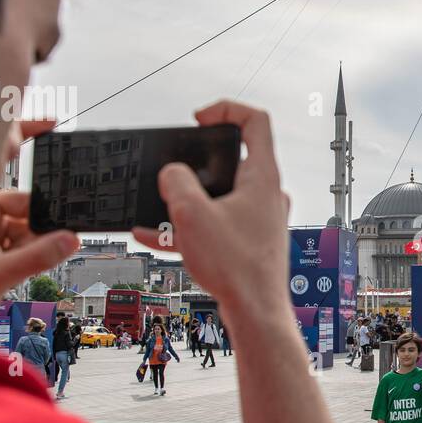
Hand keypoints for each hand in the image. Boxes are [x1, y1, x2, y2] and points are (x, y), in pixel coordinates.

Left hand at [0, 119, 78, 349]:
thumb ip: (37, 258)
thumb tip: (72, 239)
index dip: (23, 135)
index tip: (51, 124)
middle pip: (23, 198)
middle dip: (46, 214)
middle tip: (66, 227)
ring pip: (27, 220)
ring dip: (41, 237)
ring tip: (41, 257)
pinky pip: (25, 236)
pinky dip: (37, 247)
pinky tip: (40, 259)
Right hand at [133, 101, 290, 327]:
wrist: (255, 314)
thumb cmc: (236, 266)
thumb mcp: (191, 214)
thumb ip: (175, 182)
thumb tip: (171, 174)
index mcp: (262, 176)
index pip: (255, 120)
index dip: (225, 109)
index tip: (198, 120)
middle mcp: (267, 193)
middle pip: (229, 160)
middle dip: (193, 167)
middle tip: (173, 175)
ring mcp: (261, 218)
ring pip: (218, 196)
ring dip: (186, 202)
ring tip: (156, 214)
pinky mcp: (251, 241)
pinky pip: (216, 224)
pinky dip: (189, 227)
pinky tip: (154, 237)